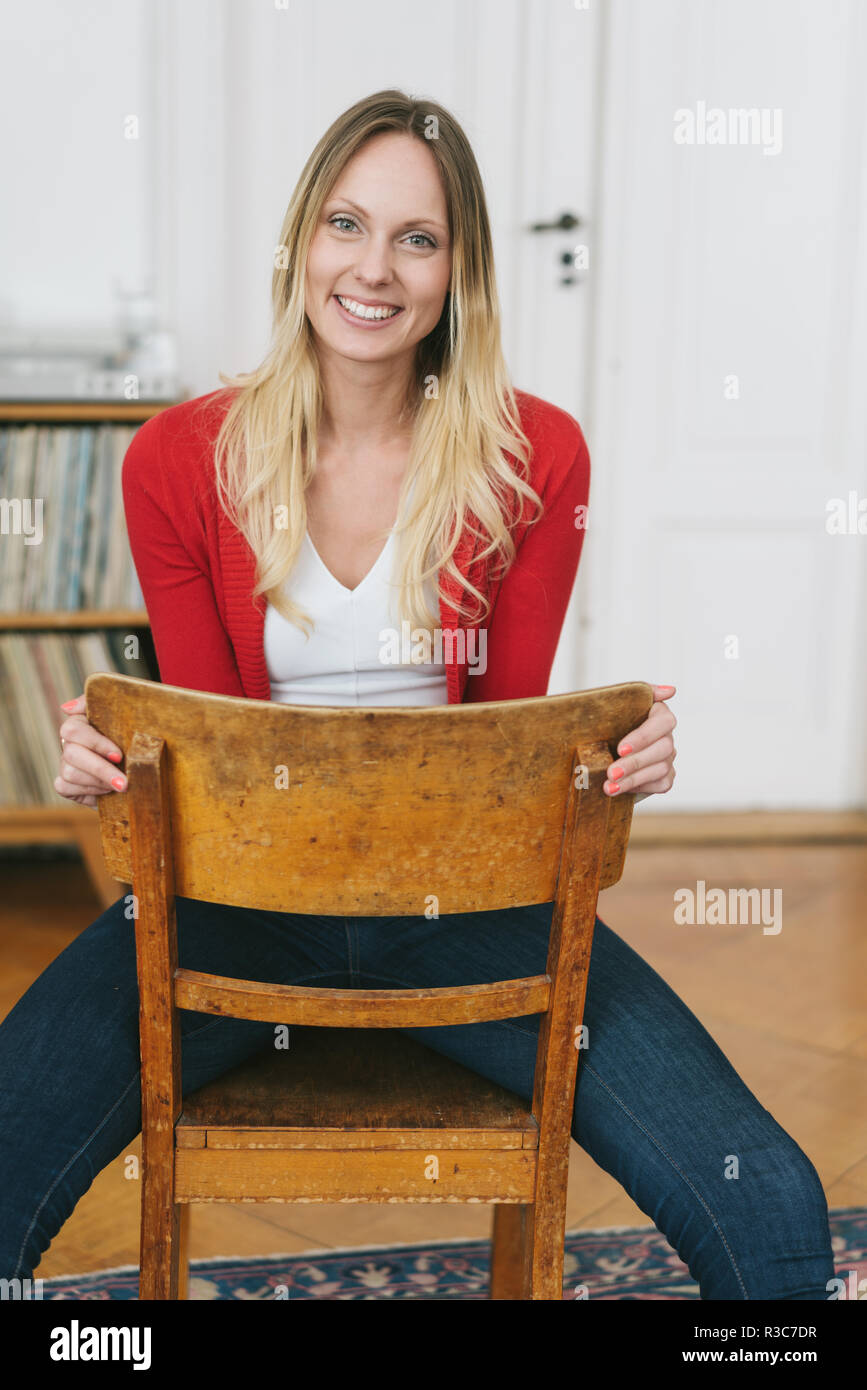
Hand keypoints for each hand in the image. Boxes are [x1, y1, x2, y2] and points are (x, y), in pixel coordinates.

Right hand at [55, 693, 126, 809]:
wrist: (141, 766)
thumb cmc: (133, 737)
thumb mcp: (125, 715)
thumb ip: (98, 702)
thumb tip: (67, 707)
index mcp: (80, 722)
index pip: (74, 730)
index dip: (96, 744)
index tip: (119, 756)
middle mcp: (69, 742)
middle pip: (71, 754)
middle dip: (101, 770)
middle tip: (124, 783)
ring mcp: (65, 763)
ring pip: (69, 773)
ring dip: (98, 782)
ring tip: (120, 786)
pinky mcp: (65, 784)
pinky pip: (64, 787)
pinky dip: (89, 791)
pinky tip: (107, 792)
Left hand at [604, 684, 676, 801]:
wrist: (600, 746)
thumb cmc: (610, 722)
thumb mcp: (619, 702)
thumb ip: (643, 691)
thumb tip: (670, 690)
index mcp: (659, 713)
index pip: (663, 722)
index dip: (643, 737)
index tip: (621, 749)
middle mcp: (667, 735)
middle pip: (663, 749)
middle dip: (635, 763)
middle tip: (612, 772)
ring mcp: (668, 757)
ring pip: (661, 769)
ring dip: (633, 779)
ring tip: (610, 786)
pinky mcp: (665, 776)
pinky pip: (661, 784)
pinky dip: (639, 787)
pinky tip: (620, 789)